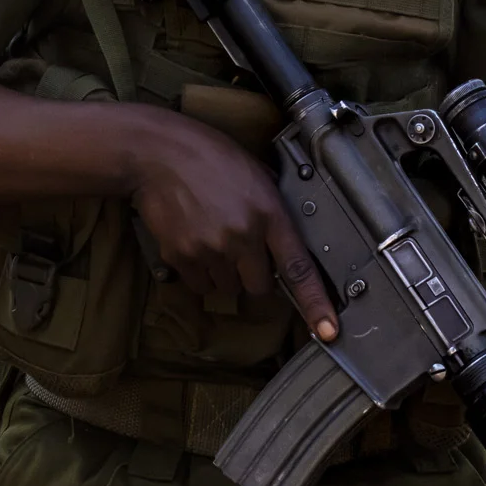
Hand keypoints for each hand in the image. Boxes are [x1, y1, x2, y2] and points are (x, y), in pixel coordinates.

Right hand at [125, 113, 338, 342]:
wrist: (157, 154)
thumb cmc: (208, 156)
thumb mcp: (256, 174)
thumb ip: (271, 210)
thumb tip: (281, 239)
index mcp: (268, 214)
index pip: (298, 268)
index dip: (315, 303)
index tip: (328, 331)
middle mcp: (242, 236)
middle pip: (258, 287)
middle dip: (253, 276)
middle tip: (240, 250)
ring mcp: (210, 249)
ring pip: (226, 287)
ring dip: (223, 273)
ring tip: (210, 235)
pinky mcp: (182, 256)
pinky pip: (199, 284)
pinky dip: (198, 271)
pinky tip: (193, 239)